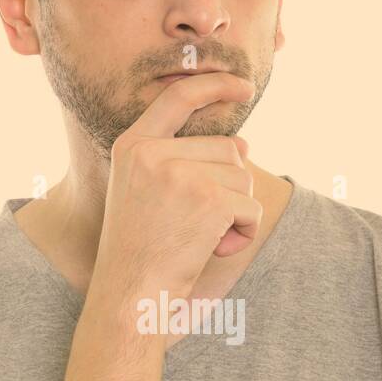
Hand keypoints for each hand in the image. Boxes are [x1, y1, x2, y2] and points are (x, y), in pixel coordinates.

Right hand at [93, 71, 261, 302]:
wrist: (130, 295)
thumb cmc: (141, 251)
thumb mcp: (152, 195)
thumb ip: (190, 162)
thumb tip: (244, 143)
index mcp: (132, 146)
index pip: (178, 98)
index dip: (215, 85)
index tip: (244, 85)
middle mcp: (152, 153)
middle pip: (226, 149)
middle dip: (228, 187)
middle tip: (198, 224)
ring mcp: (179, 174)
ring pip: (242, 178)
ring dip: (236, 212)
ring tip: (202, 237)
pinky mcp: (208, 200)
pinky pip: (251, 207)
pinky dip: (244, 232)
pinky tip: (216, 248)